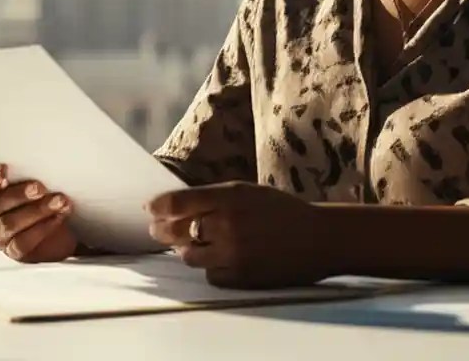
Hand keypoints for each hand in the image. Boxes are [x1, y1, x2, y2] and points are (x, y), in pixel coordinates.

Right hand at [0, 164, 77, 262]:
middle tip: (40, 188)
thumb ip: (34, 175)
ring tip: (59, 202)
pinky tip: (57, 218)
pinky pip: (22, 242)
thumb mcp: (41, 186)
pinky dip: (42, 229)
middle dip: (20, 194)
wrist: (62, 233)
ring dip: (37, 211)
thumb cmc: (46, 202)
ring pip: (10, 224)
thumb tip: (49, 160)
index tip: (4, 170)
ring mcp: (1, 235)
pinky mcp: (14, 251)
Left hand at [146, 182, 329, 288]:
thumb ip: (213, 198)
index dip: (158, 207)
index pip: (177, 203)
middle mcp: (227, 225)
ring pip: (188, 255)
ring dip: (185, 249)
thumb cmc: (282, 211)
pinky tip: (218, 258)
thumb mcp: (247, 192)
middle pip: (176, 231)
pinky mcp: (239, 276)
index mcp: (229, 197)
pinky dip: (210, 266)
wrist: (318, 238)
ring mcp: (232, 253)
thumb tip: (175, 206)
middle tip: (157, 230)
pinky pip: (210, 274)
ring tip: (190, 244)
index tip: (149, 209)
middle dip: (162, 230)